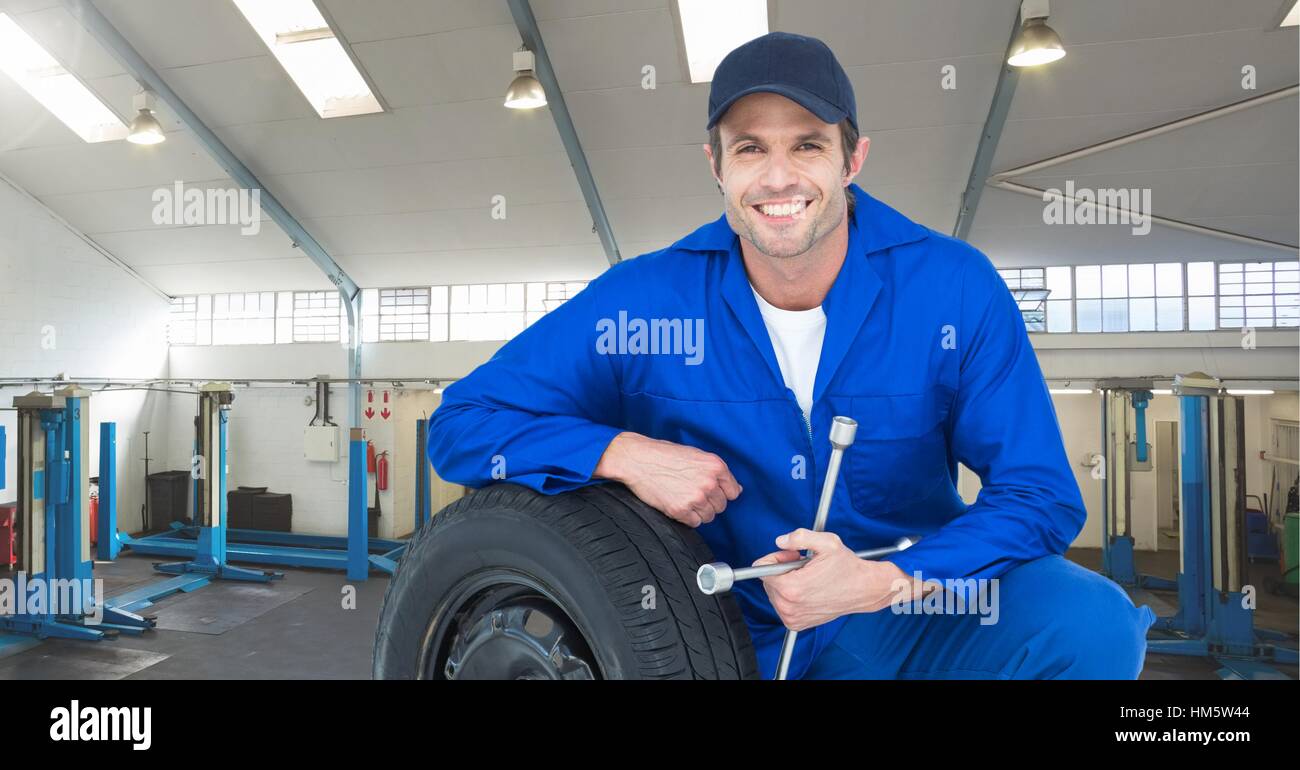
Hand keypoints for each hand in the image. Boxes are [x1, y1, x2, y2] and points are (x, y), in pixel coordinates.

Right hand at [594, 432, 741, 526]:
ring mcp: (696, 497)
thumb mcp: (696, 455)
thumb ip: (716, 472)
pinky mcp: (681, 510)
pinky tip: (677, 503)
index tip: (711, 491)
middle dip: (709, 502)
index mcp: (715, 466)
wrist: (637, 460)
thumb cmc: (664, 455)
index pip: (733, 491)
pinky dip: (687, 517)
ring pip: (709, 516)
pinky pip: (695, 523)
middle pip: (721, 505)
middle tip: (691, 493)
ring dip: (698, 511)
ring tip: (683, 498)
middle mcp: (709, 482)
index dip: (721, 492)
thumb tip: (737, 489)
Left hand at [755, 528, 915, 630]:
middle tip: (802, 565)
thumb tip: (780, 541)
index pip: (761, 569)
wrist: (864, 589)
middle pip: (767, 581)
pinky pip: (782, 605)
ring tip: (808, 577)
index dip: (776, 558)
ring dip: (786, 583)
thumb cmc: (847, 566)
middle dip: (781, 570)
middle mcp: (789, 606)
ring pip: (774, 593)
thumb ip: (799, 537)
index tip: (792, 556)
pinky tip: (808, 589)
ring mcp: (792, 617)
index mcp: (791, 587)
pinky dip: (791, 596)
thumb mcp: (826, 543)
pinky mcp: (796, 624)